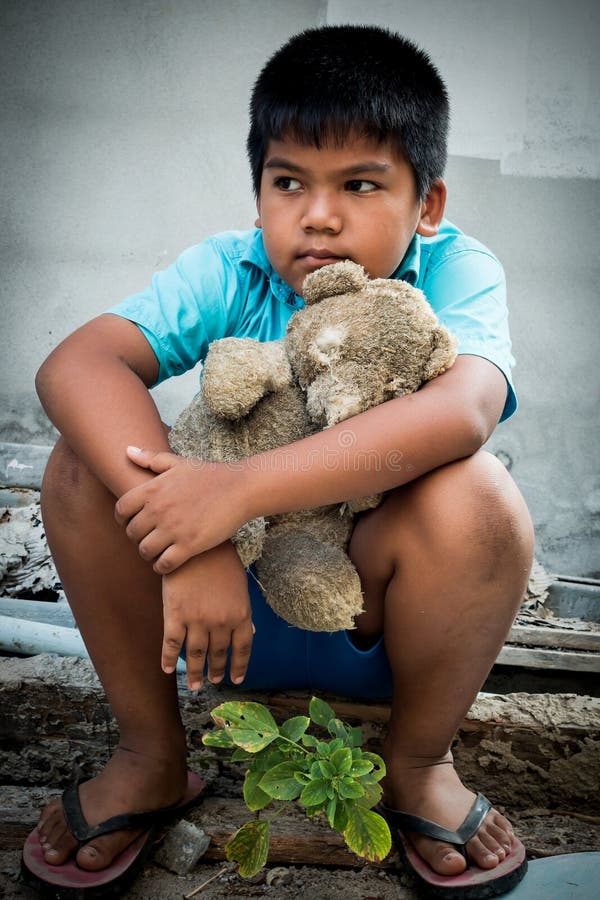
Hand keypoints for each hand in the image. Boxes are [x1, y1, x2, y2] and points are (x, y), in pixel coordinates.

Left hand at [114, 446, 250, 573]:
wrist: (240, 489)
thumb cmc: (209, 475)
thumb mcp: (178, 462)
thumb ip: (150, 458)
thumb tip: (126, 450)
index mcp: (153, 490)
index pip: (121, 510)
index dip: (123, 520)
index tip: (132, 523)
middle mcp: (158, 510)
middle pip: (132, 533)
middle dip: (137, 538)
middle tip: (149, 537)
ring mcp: (173, 529)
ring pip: (145, 551)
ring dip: (148, 554)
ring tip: (158, 551)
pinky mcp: (189, 545)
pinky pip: (164, 564)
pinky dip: (162, 567)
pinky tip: (169, 562)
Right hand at [161, 542, 252, 689]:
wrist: (197, 544)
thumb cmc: (221, 561)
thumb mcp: (239, 585)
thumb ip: (242, 610)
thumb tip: (250, 630)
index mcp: (241, 614)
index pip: (242, 648)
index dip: (239, 666)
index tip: (235, 679)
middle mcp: (221, 622)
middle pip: (218, 653)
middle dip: (216, 670)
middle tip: (212, 681)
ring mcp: (197, 620)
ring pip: (196, 654)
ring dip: (196, 673)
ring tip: (195, 684)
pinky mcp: (175, 615)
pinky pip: (171, 644)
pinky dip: (169, 659)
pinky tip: (168, 669)